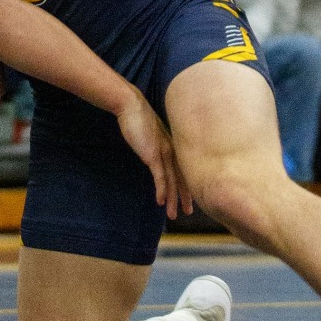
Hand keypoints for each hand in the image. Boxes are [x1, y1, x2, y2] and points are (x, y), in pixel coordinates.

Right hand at [113, 88, 190, 220]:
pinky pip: (160, 176)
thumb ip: (155, 145)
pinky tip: (161, 201)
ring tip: (174, 214)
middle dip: (186, 197)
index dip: (187, 186)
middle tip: (189, 212)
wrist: (131, 106)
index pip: (184, 171)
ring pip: (172, 181)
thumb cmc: (138, 119)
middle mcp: (172, 151)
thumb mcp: (150, 135)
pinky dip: (161, 190)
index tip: (189, 199)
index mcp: (173, 147)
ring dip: (173, 199)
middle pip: (182, 178)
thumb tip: (154, 154)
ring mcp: (163, 153)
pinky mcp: (152, 154)